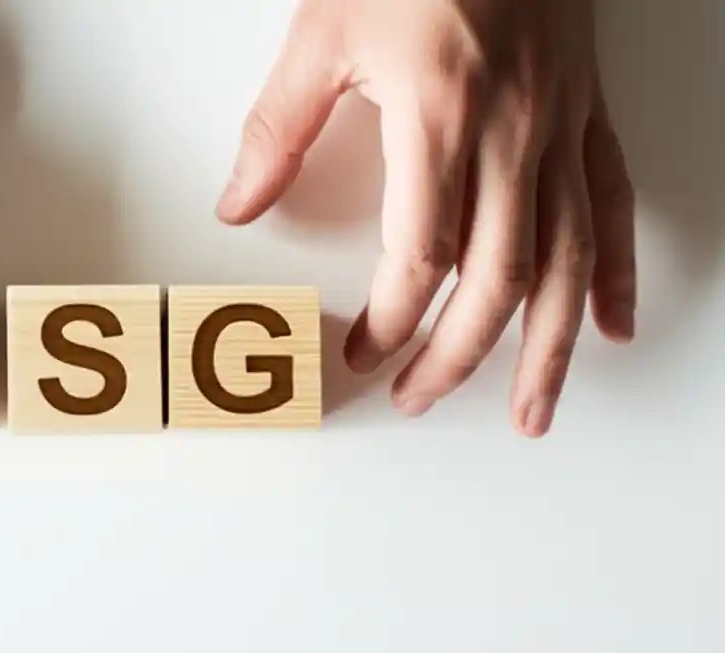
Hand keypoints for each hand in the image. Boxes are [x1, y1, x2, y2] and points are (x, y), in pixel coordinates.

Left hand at [217, 0, 634, 436]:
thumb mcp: (322, 31)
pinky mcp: (585, 114)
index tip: (361, 354)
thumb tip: (238, 205)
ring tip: (532, 412)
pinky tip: (608, 326)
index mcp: (441, 120)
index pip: (420, 259)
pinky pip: (610, 205)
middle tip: (419, 399)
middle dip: (457, 357)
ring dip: (548, 349)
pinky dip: (615, 273)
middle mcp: (512, 135)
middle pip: (499, 281)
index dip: (391, 322)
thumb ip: (277, 128)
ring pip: (568, 262)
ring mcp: (559, 128)